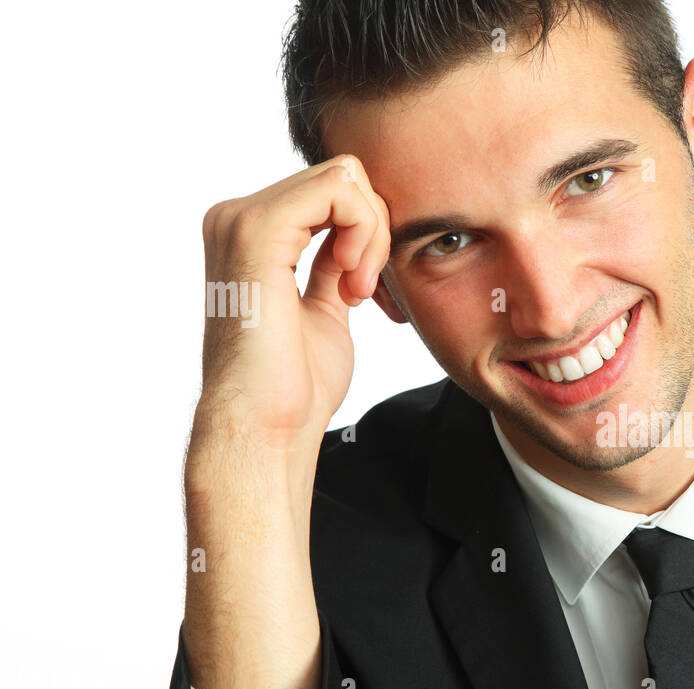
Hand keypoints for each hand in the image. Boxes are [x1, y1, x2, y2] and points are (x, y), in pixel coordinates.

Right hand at [195, 154, 390, 451]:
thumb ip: (330, 266)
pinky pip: (339, 190)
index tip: (363, 288)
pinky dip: (365, 233)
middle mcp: (235, 217)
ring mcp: (240, 219)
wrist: (268, 426)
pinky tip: (353, 283)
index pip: (331, 188)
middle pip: (342, 174)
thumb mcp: (323, 308)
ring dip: (372, 233)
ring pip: (345, 176)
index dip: (366, 232)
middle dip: (374, 229)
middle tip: (365, 288)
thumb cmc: (296, 386)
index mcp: (249, 233)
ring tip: (358, 288)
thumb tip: (351, 239)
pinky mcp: (257, 230)